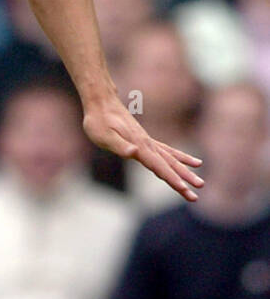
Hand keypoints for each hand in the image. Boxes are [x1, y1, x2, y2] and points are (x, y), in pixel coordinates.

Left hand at [82, 95, 202, 201]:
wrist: (102, 101)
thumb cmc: (98, 121)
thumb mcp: (103, 136)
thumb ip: (119, 145)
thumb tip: (133, 152)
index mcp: (139, 147)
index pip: (159, 166)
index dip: (171, 179)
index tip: (184, 189)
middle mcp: (148, 145)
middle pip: (169, 166)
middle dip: (183, 181)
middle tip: (195, 197)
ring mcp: (148, 142)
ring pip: (171, 160)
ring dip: (185, 172)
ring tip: (200, 183)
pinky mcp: (146, 140)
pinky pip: (168, 151)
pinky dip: (181, 158)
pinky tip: (192, 162)